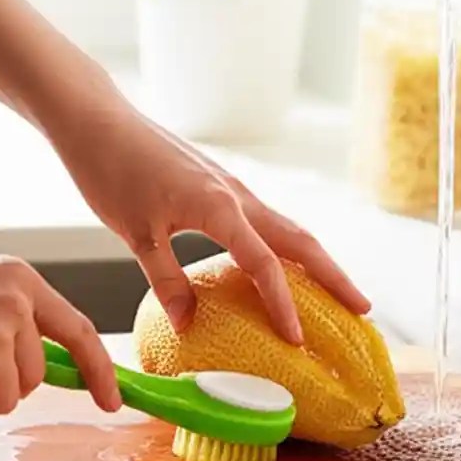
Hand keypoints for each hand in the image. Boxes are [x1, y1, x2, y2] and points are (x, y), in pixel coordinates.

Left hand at [48, 99, 370, 344]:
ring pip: (289, 229)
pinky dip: (287, 249)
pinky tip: (283, 268)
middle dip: (335, 277)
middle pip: (301, 241)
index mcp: (221, 207)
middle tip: (363, 310)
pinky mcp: (222, 187)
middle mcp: (238, 195)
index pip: (265, 265)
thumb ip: (166, 279)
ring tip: (338, 294)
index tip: (298, 340)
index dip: (283, 305)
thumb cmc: (111, 169)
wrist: (98, 120)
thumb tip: (190, 324)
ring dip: (317, 262)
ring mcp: (234, 189)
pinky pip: (267, 223)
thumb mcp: (136, 233)